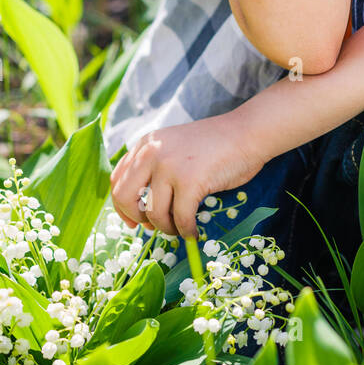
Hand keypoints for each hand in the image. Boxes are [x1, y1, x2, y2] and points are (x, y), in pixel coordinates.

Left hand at [109, 114, 267, 238]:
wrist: (246, 132)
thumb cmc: (214, 145)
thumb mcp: (173, 148)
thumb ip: (154, 168)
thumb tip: (141, 211)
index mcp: (145, 144)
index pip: (116, 180)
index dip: (122, 207)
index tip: (134, 221)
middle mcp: (151, 153)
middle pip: (124, 197)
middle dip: (136, 219)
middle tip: (153, 228)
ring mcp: (169, 166)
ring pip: (153, 213)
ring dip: (167, 228)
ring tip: (181, 228)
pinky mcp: (189, 181)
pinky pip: (180, 218)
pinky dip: (186, 231)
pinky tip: (194, 232)